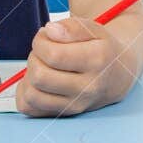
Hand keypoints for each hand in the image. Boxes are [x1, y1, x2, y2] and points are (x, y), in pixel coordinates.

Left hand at [15, 16, 136, 116]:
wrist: (117, 76)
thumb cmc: (101, 49)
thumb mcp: (94, 29)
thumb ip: (72, 26)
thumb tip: (49, 31)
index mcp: (97, 60)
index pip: (53, 55)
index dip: (40, 42)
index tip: (45, 36)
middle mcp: (87, 88)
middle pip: (39, 76)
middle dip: (34, 57)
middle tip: (43, 51)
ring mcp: (75, 106)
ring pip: (31, 95)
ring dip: (29, 76)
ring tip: (42, 66)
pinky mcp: (62, 115)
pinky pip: (29, 108)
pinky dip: (26, 93)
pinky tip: (38, 81)